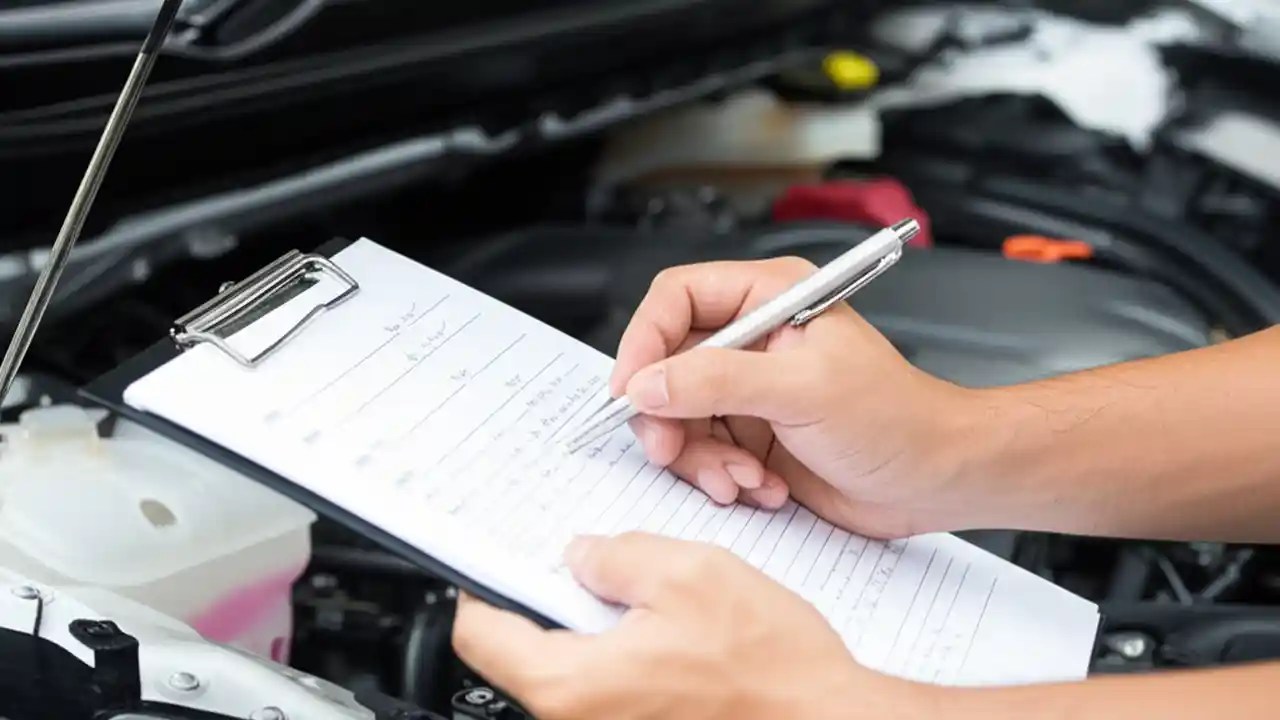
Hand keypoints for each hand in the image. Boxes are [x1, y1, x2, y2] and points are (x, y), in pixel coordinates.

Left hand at [452, 532, 933, 719]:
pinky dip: (615, 650)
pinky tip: (657, 624)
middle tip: (573, 558)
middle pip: (522, 653)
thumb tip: (583, 556)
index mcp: (572, 683)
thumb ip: (616, 556)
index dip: (478, 585)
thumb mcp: (686, 573)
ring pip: (566, 667)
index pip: (480, 636)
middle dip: (543, 598)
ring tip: (628, 587)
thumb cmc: (767, 666)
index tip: (489, 557)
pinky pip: (604, 688)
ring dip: (586, 623)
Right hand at [610, 258, 982, 537]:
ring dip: (700, 457)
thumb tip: (647, 383)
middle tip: (672, 449)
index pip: (676, 300)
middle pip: (666, 366)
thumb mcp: (803, 390)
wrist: (936, 479)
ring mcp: (750, 392)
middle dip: (667, 416)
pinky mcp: (752, 437)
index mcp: (769, 298)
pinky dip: (722, 478)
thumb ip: (717, 380)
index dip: (644, 342)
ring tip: (743, 476)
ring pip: (678, 418)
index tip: (630, 391)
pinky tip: (763, 487)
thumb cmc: (897, 418)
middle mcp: (753, 341)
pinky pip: (703, 455)